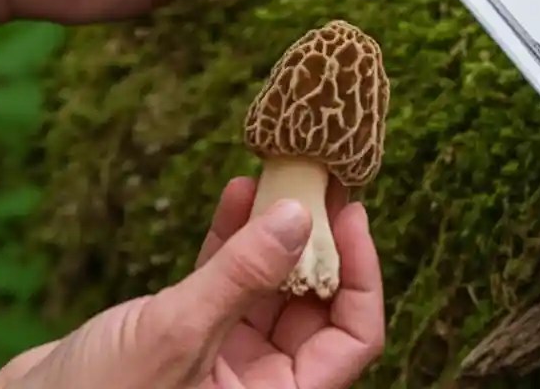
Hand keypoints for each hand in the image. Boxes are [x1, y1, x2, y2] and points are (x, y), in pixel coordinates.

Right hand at [0, 177, 384, 388]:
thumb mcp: (177, 334)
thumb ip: (242, 276)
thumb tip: (300, 216)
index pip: (352, 336)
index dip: (362, 274)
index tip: (351, 216)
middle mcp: (261, 381)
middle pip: (317, 303)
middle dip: (321, 240)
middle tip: (324, 177)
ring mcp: (227, 357)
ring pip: (273, 283)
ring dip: (279, 229)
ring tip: (286, 172)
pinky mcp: (190, 332)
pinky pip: (229, 278)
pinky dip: (235, 237)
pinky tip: (239, 192)